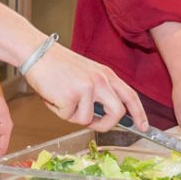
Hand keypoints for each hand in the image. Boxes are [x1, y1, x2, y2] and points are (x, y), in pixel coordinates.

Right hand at [24, 45, 147, 131]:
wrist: (37, 52)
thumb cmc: (58, 64)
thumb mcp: (87, 73)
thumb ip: (100, 91)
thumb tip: (103, 115)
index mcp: (107, 74)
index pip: (130, 96)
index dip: (139, 113)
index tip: (143, 127)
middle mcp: (101, 81)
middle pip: (117, 113)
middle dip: (106, 125)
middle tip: (93, 124)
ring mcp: (87, 89)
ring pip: (87, 120)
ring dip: (72, 115)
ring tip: (62, 99)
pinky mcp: (71, 97)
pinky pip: (68, 117)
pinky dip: (58, 111)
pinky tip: (53, 96)